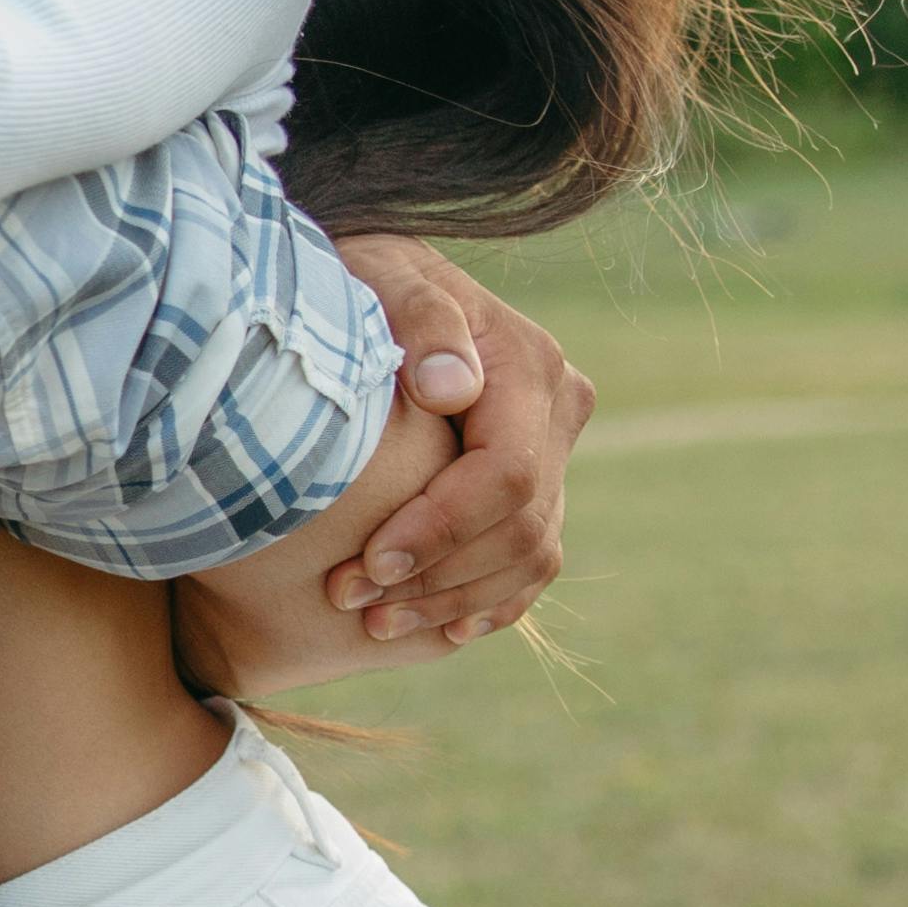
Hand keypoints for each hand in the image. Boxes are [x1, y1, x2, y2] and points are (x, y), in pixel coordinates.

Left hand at [325, 237, 591, 642]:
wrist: (375, 277)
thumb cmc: (365, 276)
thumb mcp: (381, 275)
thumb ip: (420, 321)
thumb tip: (450, 388)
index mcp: (528, 364)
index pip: (507, 474)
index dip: (442, 529)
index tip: (370, 560)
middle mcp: (558, 409)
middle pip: (521, 526)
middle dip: (436, 575)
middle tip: (349, 598)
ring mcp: (554, 451)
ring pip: (531, 556)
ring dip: (454, 601)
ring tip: (374, 622)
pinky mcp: (535, 484)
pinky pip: (531, 563)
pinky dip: (487, 602)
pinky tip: (437, 630)